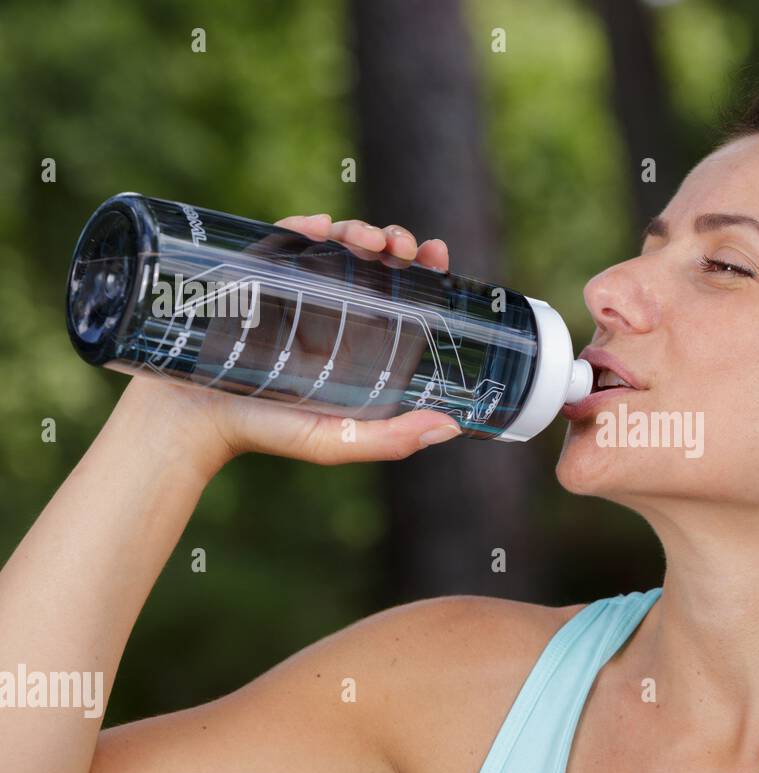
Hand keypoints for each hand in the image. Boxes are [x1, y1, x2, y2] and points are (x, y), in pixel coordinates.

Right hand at [117, 215, 461, 472]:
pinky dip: (302, 225)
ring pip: (334, 242)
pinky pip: (279, 238)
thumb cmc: (265, 431)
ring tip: (369, 241)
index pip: (402, 294)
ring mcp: (290, 286)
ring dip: (358, 229)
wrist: (187, 421)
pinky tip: (318, 228)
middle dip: (395, 242)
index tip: (438, 255)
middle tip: (404, 248)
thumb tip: (452, 427)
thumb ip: (392, 440)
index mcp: (358, 339)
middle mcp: (329, 307)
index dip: (425, 270)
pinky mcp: (250, 273)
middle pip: (373, 260)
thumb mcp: (336, 441)